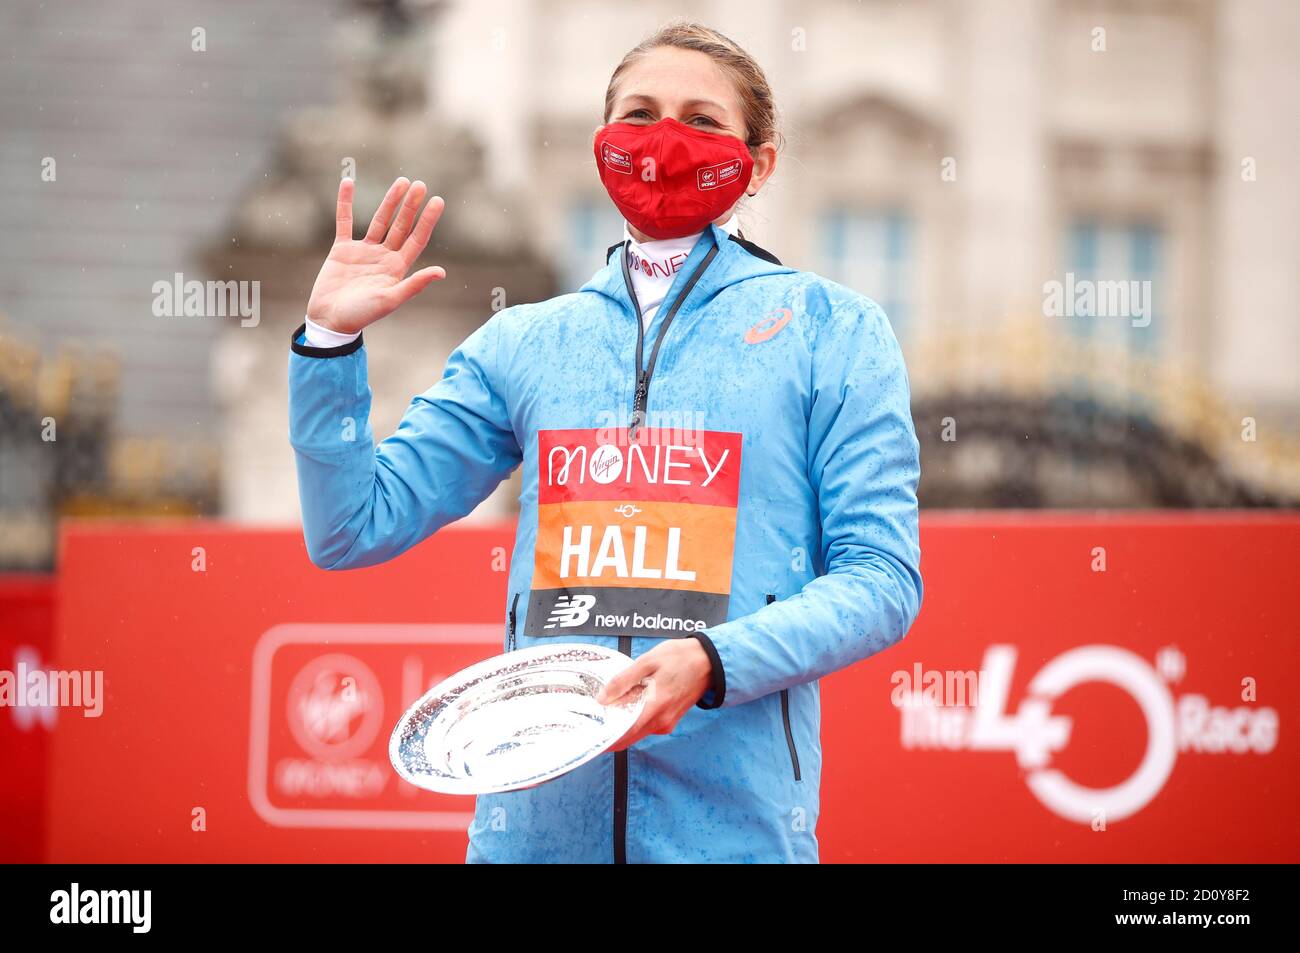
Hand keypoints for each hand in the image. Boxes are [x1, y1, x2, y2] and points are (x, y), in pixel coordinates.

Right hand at [306, 177, 445, 333]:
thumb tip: (441, 272)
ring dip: (390, 201)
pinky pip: (344, 221)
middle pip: (401, 225)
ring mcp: (364, 251)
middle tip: (420, 184)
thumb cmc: (362, 315)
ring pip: (379, 221)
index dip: (427, 220)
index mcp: (398, 268)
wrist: (330, 320)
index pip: (417, 239)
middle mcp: (384, 257)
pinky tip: (348, 183)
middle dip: (411, 206)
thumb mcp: (391, 299)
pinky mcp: (342, 249)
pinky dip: (345, 202)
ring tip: (402, 182)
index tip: (438, 200)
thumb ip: (414, 284)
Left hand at [597, 638, 714, 752]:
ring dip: (620, 726)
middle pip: (627, 737)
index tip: (588, 734)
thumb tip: (602, 698)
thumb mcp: (648, 661)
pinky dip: (633, 720)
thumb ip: (623, 681)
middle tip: (590, 721)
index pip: (623, 734)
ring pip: (636, 732)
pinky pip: (645, 726)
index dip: (603, 737)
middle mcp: (661, 722)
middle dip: (608, 733)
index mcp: (654, 707)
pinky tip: (625, 705)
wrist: (709, 661)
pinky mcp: (669, 720)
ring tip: (604, 710)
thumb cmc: (680, 658)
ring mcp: (666, 723)